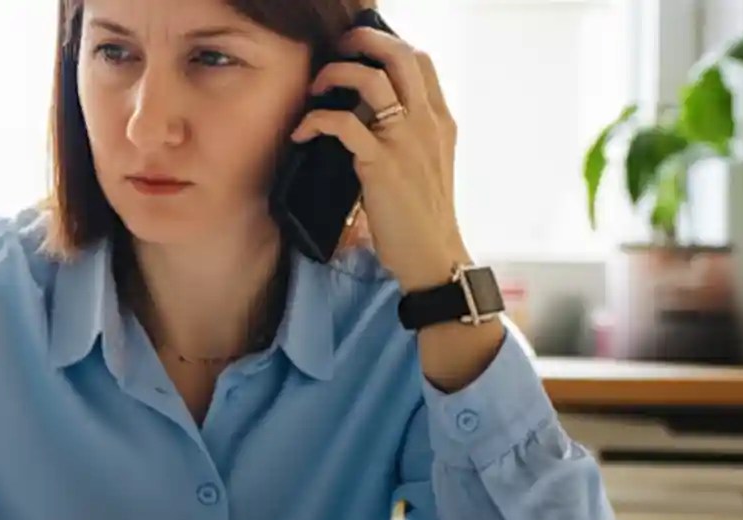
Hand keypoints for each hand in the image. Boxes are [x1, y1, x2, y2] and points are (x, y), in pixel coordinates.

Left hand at [290, 25, 466, 292]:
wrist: (432, 256)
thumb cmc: (422, 215)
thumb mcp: (426, 164)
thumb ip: (407, 134)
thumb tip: (366, 113)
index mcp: (440, 120)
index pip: (420, 60)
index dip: (387, 44)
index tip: (359, 52)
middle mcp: (427, 122)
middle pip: (400, 54)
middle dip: (362, 41)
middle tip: (335, 52)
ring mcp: (405, 142)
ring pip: (371, 79)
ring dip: (335, 73)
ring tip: (315, 88)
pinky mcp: (381, 165)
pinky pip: (343, 124)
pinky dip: (315, 121)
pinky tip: (302, 133)